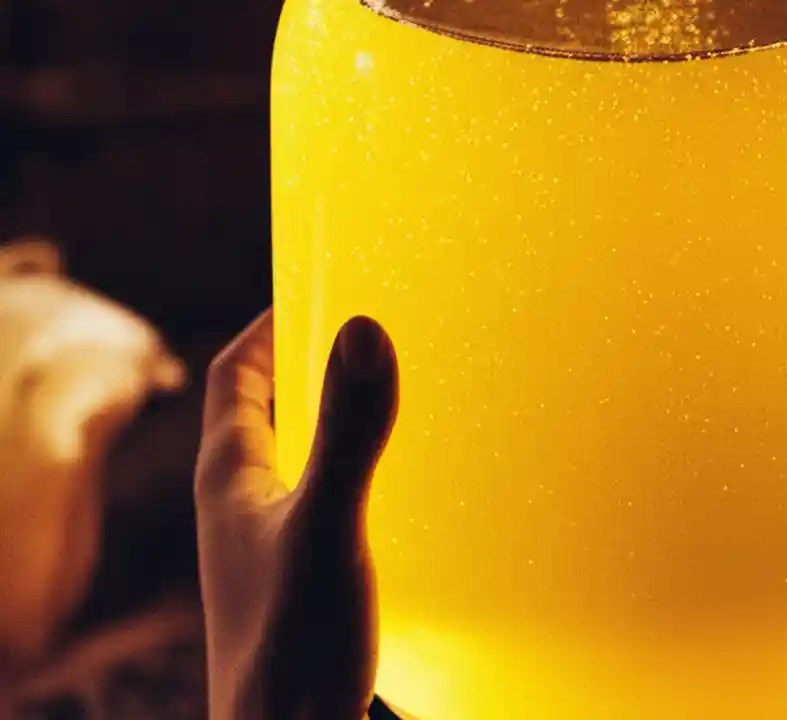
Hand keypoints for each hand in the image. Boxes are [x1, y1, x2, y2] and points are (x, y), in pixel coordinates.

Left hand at [195, 310, 397, 719]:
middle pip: (262, 408)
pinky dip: (350, 465)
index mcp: (229, 477)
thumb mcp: (329, 523)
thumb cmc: (294, 641)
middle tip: (363, 332)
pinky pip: (320, 493)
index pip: (233, 374)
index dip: (268, 324)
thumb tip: (362, 329)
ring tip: (387, 392)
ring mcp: (267, 539)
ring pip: (294, 453)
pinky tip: (397, 480)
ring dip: (329, 414)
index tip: (316, 287)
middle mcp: (240, 501)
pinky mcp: (298, 572)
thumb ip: (348, 431)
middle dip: (304, 363)